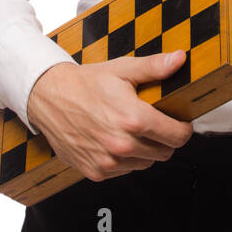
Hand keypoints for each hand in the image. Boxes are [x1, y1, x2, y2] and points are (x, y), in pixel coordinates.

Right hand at [25, 50, 193, 181]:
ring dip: (145, 151)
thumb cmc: (86, 83)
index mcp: (134, 119)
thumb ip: (155, 68)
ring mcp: (108, 162)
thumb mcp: (123, 69)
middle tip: (153, 124)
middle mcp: (122, 145)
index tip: (179, 122)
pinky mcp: (95, 172)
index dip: (183, 128)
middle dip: (164, 139)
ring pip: (146, 164)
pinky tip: (114, 140)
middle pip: (165, 153)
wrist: (49, 97)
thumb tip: (180, 59)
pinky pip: (124, 171)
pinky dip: (125, 159)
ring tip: (131, 131)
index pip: (178, 136)